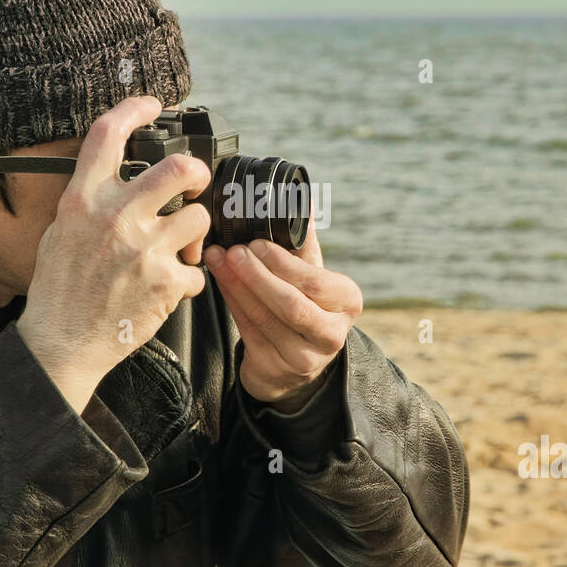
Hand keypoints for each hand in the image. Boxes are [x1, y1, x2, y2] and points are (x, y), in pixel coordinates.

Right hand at [17, 96, 212, 409]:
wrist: (60, 344)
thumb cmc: (58, 292)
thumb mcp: (59, 234)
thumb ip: (88, 204)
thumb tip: (113, 180)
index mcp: (83, 200)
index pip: (108, 133)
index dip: (135, 108)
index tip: (154, 105)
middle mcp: (114, 217)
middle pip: (179, 167)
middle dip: (197, 172)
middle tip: (195, 185)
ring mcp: (143, 249)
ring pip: (199, 216)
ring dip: (194, 235)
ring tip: (179, 252)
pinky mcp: (165, 282)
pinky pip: (198, 270)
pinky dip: (189, 282)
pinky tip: (169, 291)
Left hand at [203, 225, 362, 413]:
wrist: (297, 361)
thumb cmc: (306, 305)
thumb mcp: (312, 274)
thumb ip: (303, 240)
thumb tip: (297, 196)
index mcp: (348, 303)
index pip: (316, 283)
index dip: (283, 264)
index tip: (255, 243)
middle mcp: (332, 334)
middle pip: (291, 304)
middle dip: (257, 275)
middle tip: (232, 251)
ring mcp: (305, 358)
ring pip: (265, 318)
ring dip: (237, 286)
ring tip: (218, 259)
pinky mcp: (276, 370)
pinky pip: (248, 330)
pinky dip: (232, 303)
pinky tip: (220, 281)